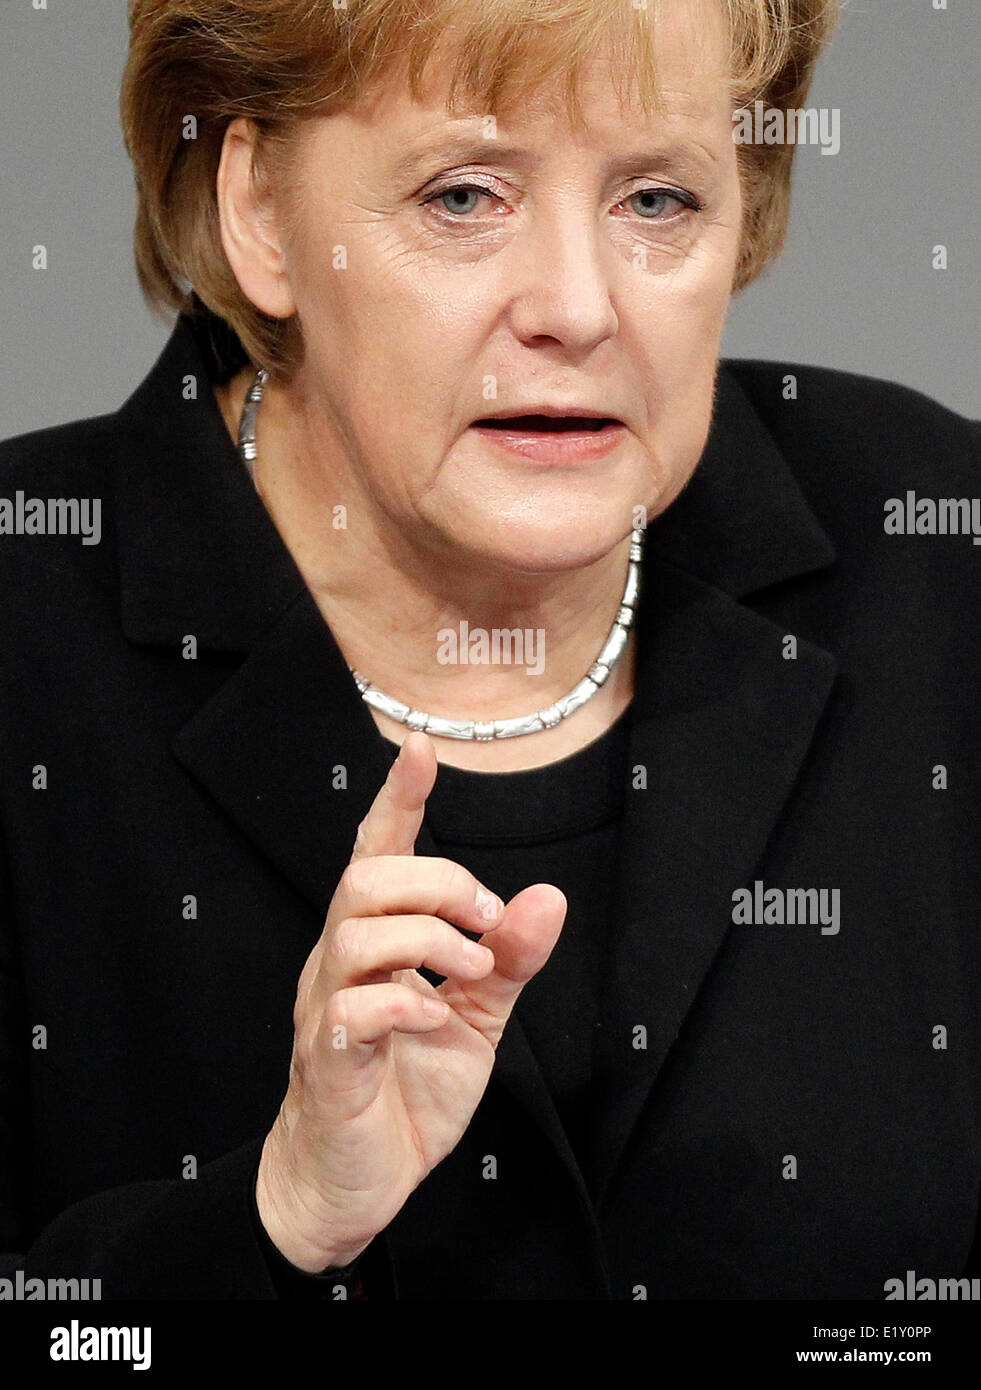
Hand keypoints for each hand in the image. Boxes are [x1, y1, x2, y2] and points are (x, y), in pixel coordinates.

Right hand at [255, 730, 566, 1272]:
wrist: (355, 1186)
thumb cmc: (406, 1093)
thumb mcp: (478, 1021)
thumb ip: (510, 960)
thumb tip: (548, 896)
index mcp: (375, 946)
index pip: (378, 854)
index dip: (399, 799)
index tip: (420, 748)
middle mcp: (339, 965)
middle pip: (366, 879)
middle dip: (440, 882)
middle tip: (488, 925)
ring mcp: (326, 1011)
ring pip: (355, 932)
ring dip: (430, 940)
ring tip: (473, 973)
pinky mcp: (328, 1063)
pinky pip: (353, 1009)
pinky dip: (405, 1003)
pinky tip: (435, 1023)